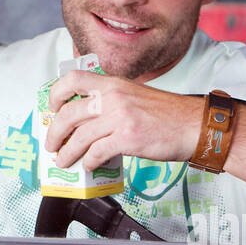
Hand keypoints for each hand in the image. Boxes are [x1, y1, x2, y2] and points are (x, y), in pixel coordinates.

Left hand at [45, 70, 203, 169]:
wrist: (193, 125)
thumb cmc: (166, 114)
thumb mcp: (133, 95)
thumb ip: (109, 101)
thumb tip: (84, 119)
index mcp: (113, 84)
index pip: (72, 79)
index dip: (56, 94)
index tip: (52, 108)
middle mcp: (113, 97)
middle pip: (69, 114)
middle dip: (55, 132)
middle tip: (52, 143)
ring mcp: (120, 118)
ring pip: (80, 137)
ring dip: (67, 153)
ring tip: (64, 161)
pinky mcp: (128, 139)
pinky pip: (97, 152)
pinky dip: (88, 161)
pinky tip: (88, 165)